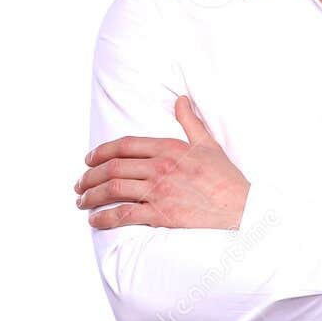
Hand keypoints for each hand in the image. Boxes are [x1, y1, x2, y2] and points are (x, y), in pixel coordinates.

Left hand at [75, 96, 248, 229]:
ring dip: (91, 196)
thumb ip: (190, 122)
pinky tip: (95, 220)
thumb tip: (181, 100)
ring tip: (81, 201)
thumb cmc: (226, 178)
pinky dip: (105, 218)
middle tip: (79, 184)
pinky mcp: (161, 215)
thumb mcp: (208, 144)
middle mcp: (159, 167)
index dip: (101, 152)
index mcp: (168, 148)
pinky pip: (124, 214)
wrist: (242, 208)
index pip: (125, 146)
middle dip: (89, 176)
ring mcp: (158, 191)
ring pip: (113, 189)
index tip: (89, 160)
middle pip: (112, 168)